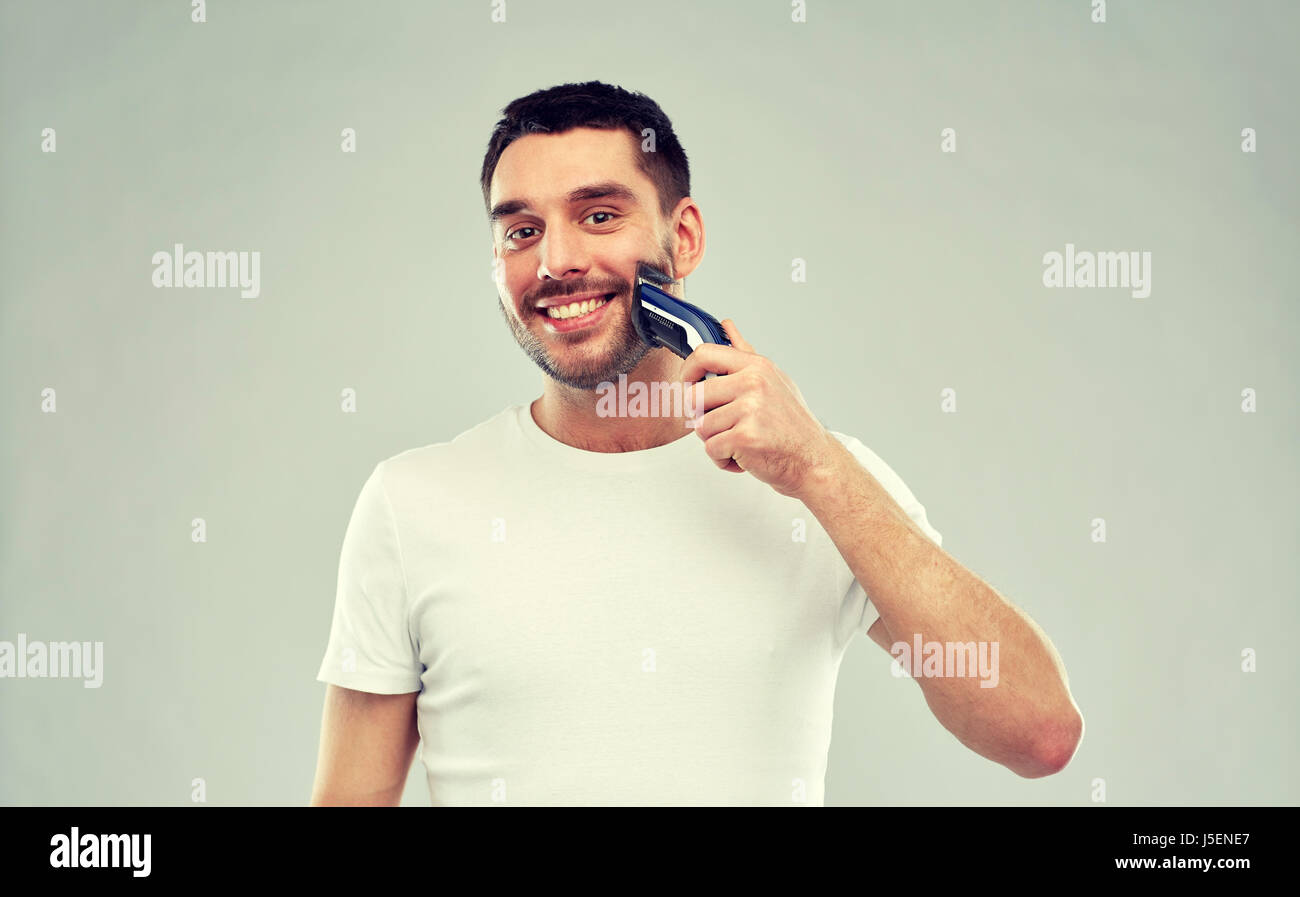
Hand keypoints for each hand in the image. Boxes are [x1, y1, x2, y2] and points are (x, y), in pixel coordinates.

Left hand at [679, 319, 842, 498]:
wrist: (813, 460)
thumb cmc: (793, 425)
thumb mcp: (774, 379)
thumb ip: (745, 353)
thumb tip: (727, 326)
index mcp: (757, 367)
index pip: (704, 354)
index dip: (687, 372)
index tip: (688, 385)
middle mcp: (753, 383)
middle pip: (694, 396)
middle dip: (703, 417)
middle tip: (725, 425)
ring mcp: (750, 409)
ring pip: (701, 427)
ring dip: (716, 441)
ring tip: (741, 441)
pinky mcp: (745, 437)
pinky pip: (711, 449)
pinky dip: (723, 459)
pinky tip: (744, 455)